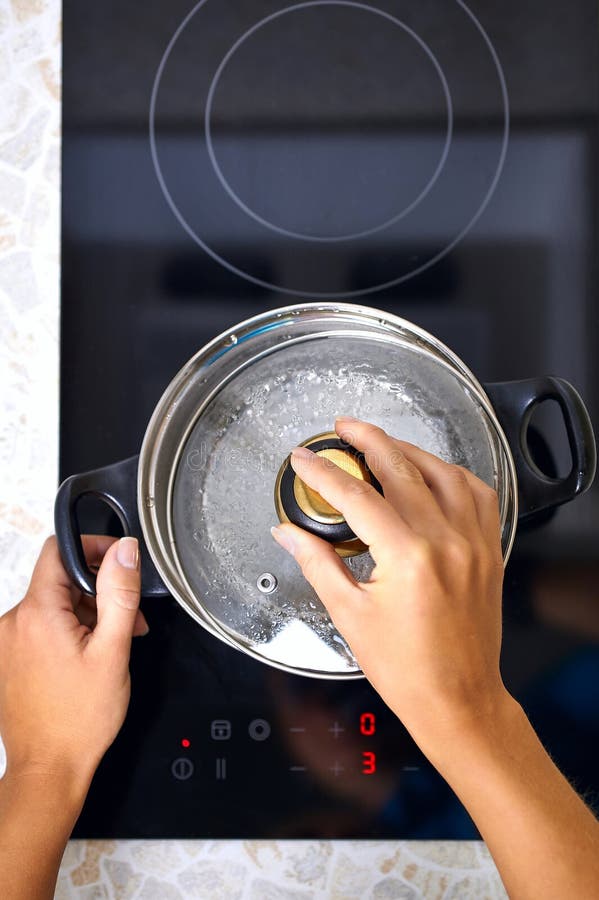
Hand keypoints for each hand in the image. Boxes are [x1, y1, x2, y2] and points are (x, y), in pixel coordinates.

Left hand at [0, 535, 145, 786]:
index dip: (92, 548)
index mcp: (37, 613)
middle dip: (98, 591)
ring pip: (52, 604)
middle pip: (59, 580)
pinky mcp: (9, 657)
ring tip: (111, 645)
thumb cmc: (80, 717)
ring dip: (85, 614)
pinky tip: (88, 657)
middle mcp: (13, 622)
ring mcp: (7, 641)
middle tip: (128, 620)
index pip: (59, 550)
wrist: (49, 769)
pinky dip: (67, 632)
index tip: (118, 565)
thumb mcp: (112, 649)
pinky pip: (41, 627)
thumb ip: (119, 594)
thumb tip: (124, 550)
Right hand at [271, 417, 508, 756]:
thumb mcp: (349, 615)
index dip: (324, 472)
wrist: (458, 699)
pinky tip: (431, 472)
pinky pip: (477, 494)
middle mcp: (447, 540)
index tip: (304, 458)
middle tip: (342, 427)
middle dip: (367, 439)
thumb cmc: (406, 668)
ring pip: (443, 472)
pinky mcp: (488, 549)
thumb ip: (317, 562)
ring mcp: (474, 542)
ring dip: (410, 450)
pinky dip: (451, 474)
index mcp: (409, 557)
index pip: (357, 496)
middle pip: (402, 468)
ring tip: (381, 443)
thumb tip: (287, 532)